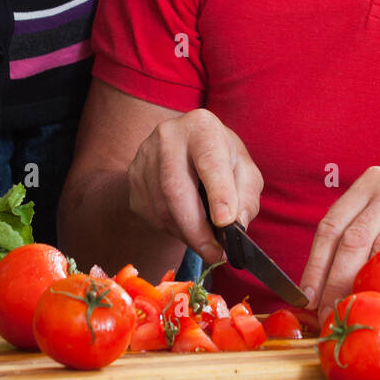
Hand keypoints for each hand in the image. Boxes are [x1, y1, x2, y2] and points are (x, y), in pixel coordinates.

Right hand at [125, 110, 263, 266]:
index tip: (226, 222)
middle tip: (214, 253)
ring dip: (186, 233)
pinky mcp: (133, 178)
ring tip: (204, 239)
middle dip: (196, 228)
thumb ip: (247, 195)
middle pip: (176, 188)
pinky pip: (151, 214)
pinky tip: (185, 224)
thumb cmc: (219, 159)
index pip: (210, 160)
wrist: (183, 148)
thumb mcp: (243, 169)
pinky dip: (172, 229)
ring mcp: (145, 156)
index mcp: (202, 127)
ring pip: (162, 207)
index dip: (218, 192)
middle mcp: (169, 136)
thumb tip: (235, 224)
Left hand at [299, 168, 379, 323]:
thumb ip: (360, 236)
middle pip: (354, 240)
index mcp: (372, 182)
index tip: (306, 298)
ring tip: (356, 314)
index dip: (315, 265)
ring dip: (367, 290)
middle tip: (328, 316)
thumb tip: (319, 287)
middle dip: (335, 283)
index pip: (332, 224)